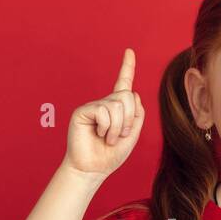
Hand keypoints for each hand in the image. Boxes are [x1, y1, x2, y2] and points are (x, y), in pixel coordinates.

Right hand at [63, 47, 144, 179]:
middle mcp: (105, 103)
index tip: (129, 51)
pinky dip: (107, 127)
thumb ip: (137, 114)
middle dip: (129, 119)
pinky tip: (99, 135)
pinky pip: (104, 111)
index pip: (124, 83)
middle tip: (120, 135)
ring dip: (118, 127)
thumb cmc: (111, 155)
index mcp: (118, 108)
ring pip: (117, 105)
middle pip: (127, 95)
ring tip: (108, 138)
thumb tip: (133, 93)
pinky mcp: (83, 111)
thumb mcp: (133, 135)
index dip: (127, 67)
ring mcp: (94, 106)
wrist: (93, 169)